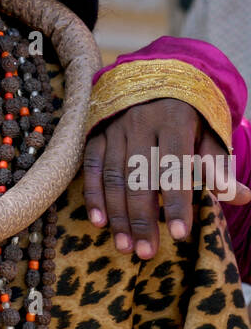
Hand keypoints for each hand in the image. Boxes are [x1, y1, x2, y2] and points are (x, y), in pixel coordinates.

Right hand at [83, 97, 250, 259]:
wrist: (154, 76)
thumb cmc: (188, 114)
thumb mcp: (208, 132)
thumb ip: (218, 164)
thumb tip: (241, 196)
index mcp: (174, 119)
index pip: (175, 164)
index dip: (177, 200)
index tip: (180, 234)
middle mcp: (141, 121)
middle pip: (140, 175)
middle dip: (143, 217)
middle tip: (147, 252)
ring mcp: (116, 127)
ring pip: (114, 175)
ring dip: (118, 214)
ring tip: (125, 246)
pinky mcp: (97, 132)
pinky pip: (93, 167)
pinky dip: (94, 195)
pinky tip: (99, 221)